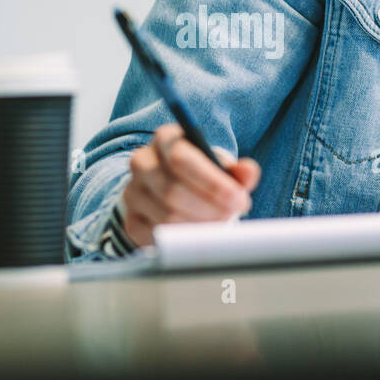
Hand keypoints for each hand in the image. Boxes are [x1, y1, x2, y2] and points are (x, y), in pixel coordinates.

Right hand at [121, 123, 260, 247]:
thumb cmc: (200, 175)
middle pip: (172, 191)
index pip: (181, 158)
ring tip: (219, 223)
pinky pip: (157, 235)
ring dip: (199, 225)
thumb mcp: (220, 167)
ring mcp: (133, 192)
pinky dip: (182, 239)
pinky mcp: (131, 220)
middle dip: (209, 208)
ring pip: (166, 216)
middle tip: (232, 214)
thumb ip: (237, 170)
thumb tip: (248, 171)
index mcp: (165, 140)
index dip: (211, 182)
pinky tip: (199, 234)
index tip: (238, 197)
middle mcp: (142, 162)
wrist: (171, 189)